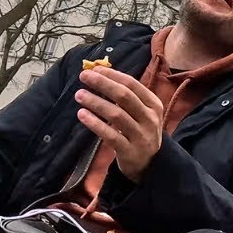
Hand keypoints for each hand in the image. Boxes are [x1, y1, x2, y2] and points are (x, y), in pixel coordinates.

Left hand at [76, 66, 163, 181]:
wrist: (150, 163)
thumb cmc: (141, 131)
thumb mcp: (143, 112)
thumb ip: (127, 97)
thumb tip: (102, 75)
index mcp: (153, 104)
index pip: (132, 84)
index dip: (112, 75)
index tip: (95, 69)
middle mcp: (149, 118)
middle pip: (124, 96)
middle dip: (103, 84)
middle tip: (84, 77)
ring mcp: (140, 135)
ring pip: (116, 115)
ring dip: (96, 102)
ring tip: (79, 95)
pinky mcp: (129, 151)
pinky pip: (110, 135)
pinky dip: (95, 124)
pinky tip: (82, 115)